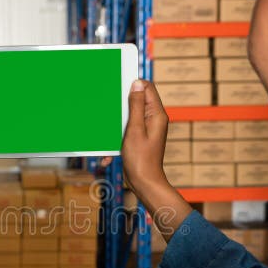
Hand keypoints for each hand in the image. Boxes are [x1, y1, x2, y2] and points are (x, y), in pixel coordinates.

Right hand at [122, 80, 169, 196]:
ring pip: (129, 116)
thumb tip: (137, 84)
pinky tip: (111, 152)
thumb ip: (136, 106)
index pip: (147, 88)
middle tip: (111, 112)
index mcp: (157, 114)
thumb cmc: (141, 159)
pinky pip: (126, 130)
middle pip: (137, 101)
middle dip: (121, 106)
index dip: (133, 85)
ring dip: (117, 126)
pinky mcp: (139, 137)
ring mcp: (147, 129)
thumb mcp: (135, 129)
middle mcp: (154, 119)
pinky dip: (117, 138)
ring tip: (112, 136)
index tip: (118, 87)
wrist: (144, 183)